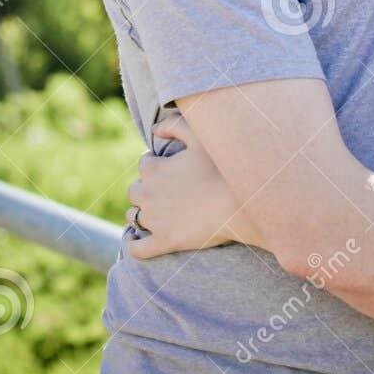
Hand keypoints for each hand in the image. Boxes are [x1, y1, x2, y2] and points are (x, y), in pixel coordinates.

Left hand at [125, 112, 250, 259]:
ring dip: (140, 212)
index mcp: (153, 168)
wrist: (241, 203)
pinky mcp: (164, 242)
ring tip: (154, 213)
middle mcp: (146, 194)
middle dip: (146, 188)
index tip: (170, 168)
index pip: (144, 164)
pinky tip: (133, 240)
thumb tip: (154, 129)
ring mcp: (154, 220)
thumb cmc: (222, 167)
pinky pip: (138, 249)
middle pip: (135, 190)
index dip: (156, 164)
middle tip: (166, 191)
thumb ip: (174, 125)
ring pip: (133, 217)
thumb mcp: (200, 137)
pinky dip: (132, 244)